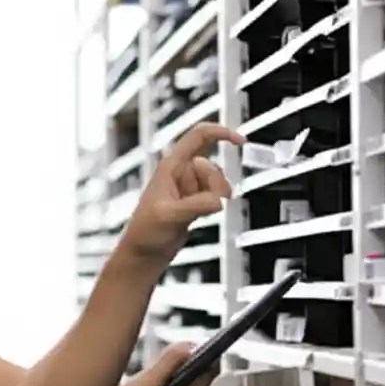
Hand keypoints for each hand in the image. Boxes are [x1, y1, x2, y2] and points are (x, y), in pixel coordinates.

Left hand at [122, 123, 242, 261]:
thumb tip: (218, 200)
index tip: (240, 140)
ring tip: (200, 211)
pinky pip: (214, 194)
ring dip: (214, 195)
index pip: (198, 136)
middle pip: (211, 164)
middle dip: (216, 182)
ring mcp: (187, 188)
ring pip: (215, 181)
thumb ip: (196, 205)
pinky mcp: (194, 201)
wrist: (144, 252)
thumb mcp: (170, 215)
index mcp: (170, 166)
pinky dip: (214, 203)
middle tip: (211, 200)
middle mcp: (179, 173)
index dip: (220, 132)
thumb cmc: (145, 231)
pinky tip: (201, 216)